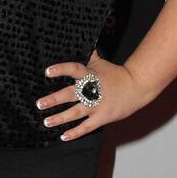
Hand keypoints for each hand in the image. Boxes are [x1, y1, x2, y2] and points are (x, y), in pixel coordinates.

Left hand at [35, 49, 154, 139]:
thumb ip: (89, 55)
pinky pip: (87, 127)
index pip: (74, 69)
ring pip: (76, 113)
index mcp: (91, 75)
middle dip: (54, 99)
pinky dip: (75, 133)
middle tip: (39, 104)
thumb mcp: (101, 63)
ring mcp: (97, 105)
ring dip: (60, 118)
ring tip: (46, 122)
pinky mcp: (102, 117)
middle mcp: (92, 90)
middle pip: (70, 94)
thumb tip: (83, 41)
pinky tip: (63, 136)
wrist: (137, 87)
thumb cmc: (116, 75)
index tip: (47, 72)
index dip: (61, 70)